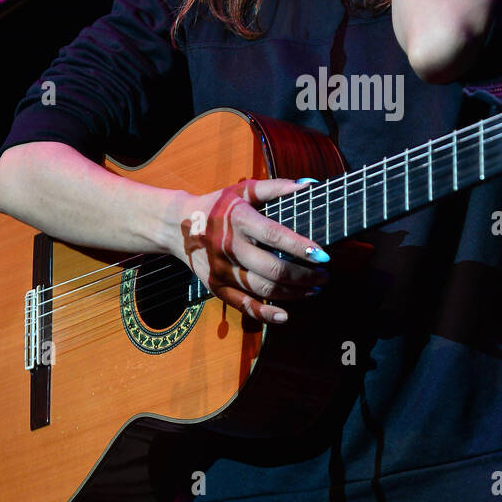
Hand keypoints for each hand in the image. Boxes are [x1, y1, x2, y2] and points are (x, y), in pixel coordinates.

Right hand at [169, 178, 328, 324]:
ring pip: (263, 288)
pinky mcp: (215, 287)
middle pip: (272, 268)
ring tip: (314, 289)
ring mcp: (221, 270)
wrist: (177, 225)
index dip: (300, 247)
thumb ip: (276, 188)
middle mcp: (229, 247)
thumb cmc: (219, 205)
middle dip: (304, 276)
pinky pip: (242, 305)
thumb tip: (310, 186)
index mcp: (239, 220)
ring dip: (293, 293)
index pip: (274, 236)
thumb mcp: (243, 190)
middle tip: (325, 276)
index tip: (323, 256)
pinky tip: (285, 315)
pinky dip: (265, 313)